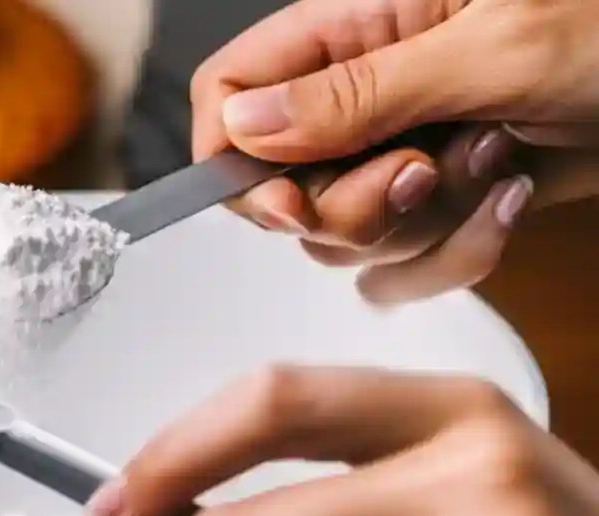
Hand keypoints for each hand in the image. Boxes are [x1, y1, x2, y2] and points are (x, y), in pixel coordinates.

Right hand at [191, 0, 598, 305]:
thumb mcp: (492, 49)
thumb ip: (355, 93)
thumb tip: (244, 127)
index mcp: (351, 28)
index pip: (227, 97)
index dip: (234, 162)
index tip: (290, 205)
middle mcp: (360, 95)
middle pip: (278, 189)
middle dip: (351, 210)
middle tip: (422, 174)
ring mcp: (398, 150)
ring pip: (344, 239)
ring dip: (423, 227)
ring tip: (494, 161)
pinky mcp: (442, 199)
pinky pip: (403, 266)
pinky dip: (459, 252)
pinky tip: (510, 194)